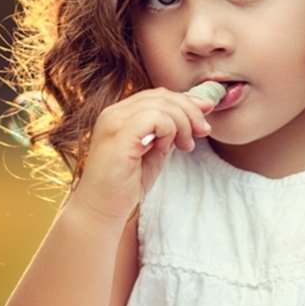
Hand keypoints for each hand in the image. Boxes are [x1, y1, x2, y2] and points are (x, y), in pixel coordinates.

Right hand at [66, 86, 216, 224]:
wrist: (101, 210)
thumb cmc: (126, 185)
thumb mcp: (156, 152)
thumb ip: (172, 131)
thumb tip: (200, 109)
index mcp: (121, 114)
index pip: (158, 95)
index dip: (186, 103)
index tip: (203, 121)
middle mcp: (114, 113)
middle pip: (162, 96)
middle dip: (190, 112)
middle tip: (202, 133)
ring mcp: (114, 122)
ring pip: (161, 105)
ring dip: (183, 124)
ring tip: (186, 146)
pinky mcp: (118, 136)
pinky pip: (155, 118)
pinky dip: (169, 130)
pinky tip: (166, 148)